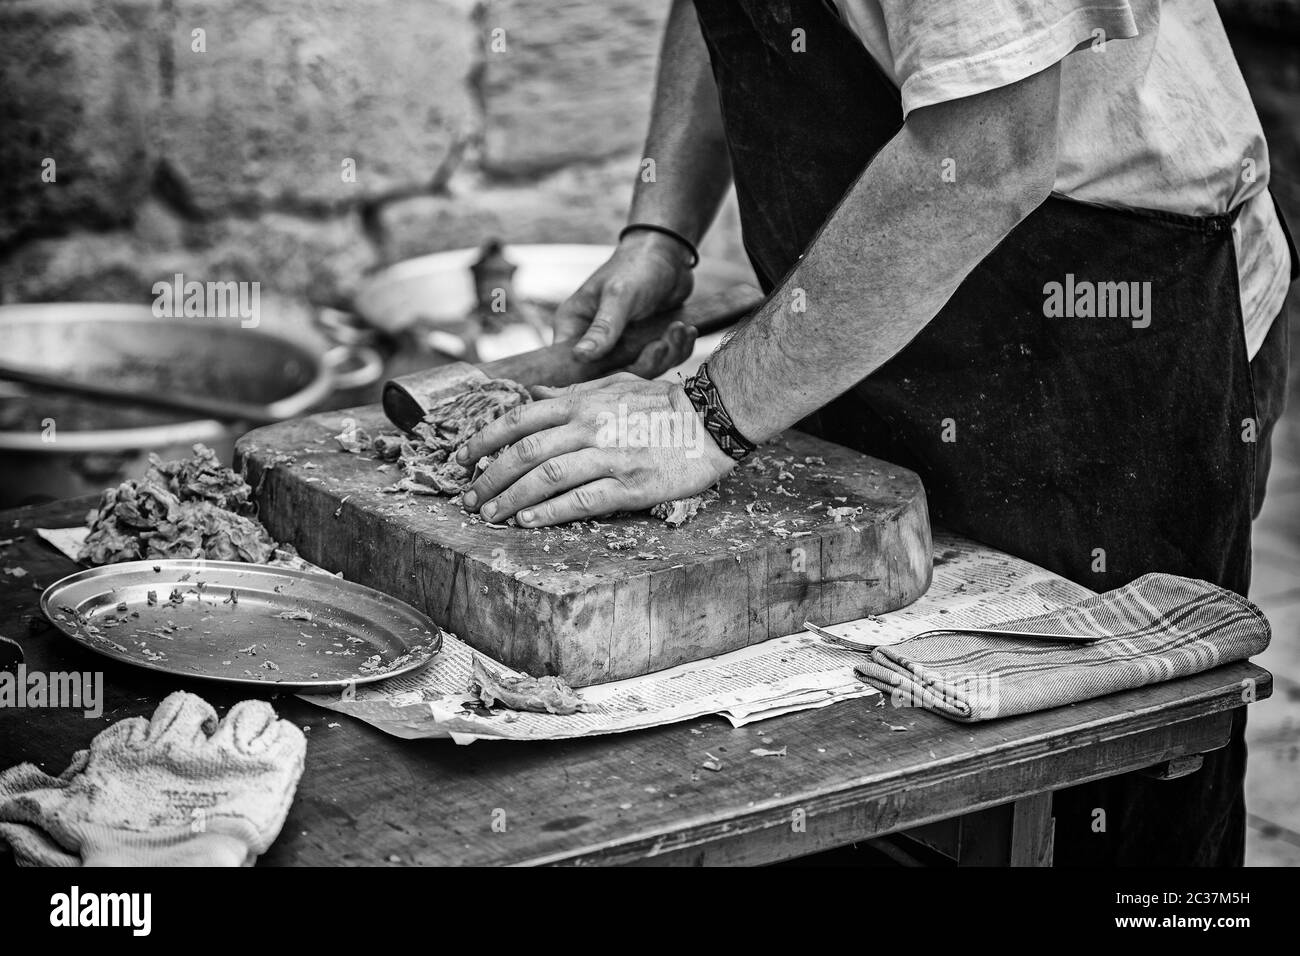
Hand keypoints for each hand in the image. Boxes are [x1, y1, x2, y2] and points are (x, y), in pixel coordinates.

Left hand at [457, 373, 734, 526]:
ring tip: (490, 514)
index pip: (519, 420)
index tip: (460, 457)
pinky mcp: (630, 485)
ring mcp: (609, 456)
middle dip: (489, 477)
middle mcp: (588, 427)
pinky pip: (581, 501)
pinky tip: (528, 521)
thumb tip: (535, 396)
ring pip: (546, 479)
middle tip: (468, 497)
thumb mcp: (614, 386)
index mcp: (581, 403)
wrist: (712, 418)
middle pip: (524, 453)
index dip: (484, 439)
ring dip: (511, 499)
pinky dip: (550, 512)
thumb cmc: (662, 403)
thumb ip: (572, 394)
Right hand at [555, 230, 697, 377]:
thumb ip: (603, 328)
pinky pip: (660, 361)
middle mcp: (593, 342)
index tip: (628, 368)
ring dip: (665, 354)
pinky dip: (676, 349)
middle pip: (613, 374)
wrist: (667, 253)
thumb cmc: (636, 266)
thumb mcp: (619, 295)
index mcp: (573, 328)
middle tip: (662, 344)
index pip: (574, 367)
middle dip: (644, 363)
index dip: (598, 377)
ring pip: (641, 370)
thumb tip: (580, 357)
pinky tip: (686, 330)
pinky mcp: (644, 345)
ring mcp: (620, 345)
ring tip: (679, 329)